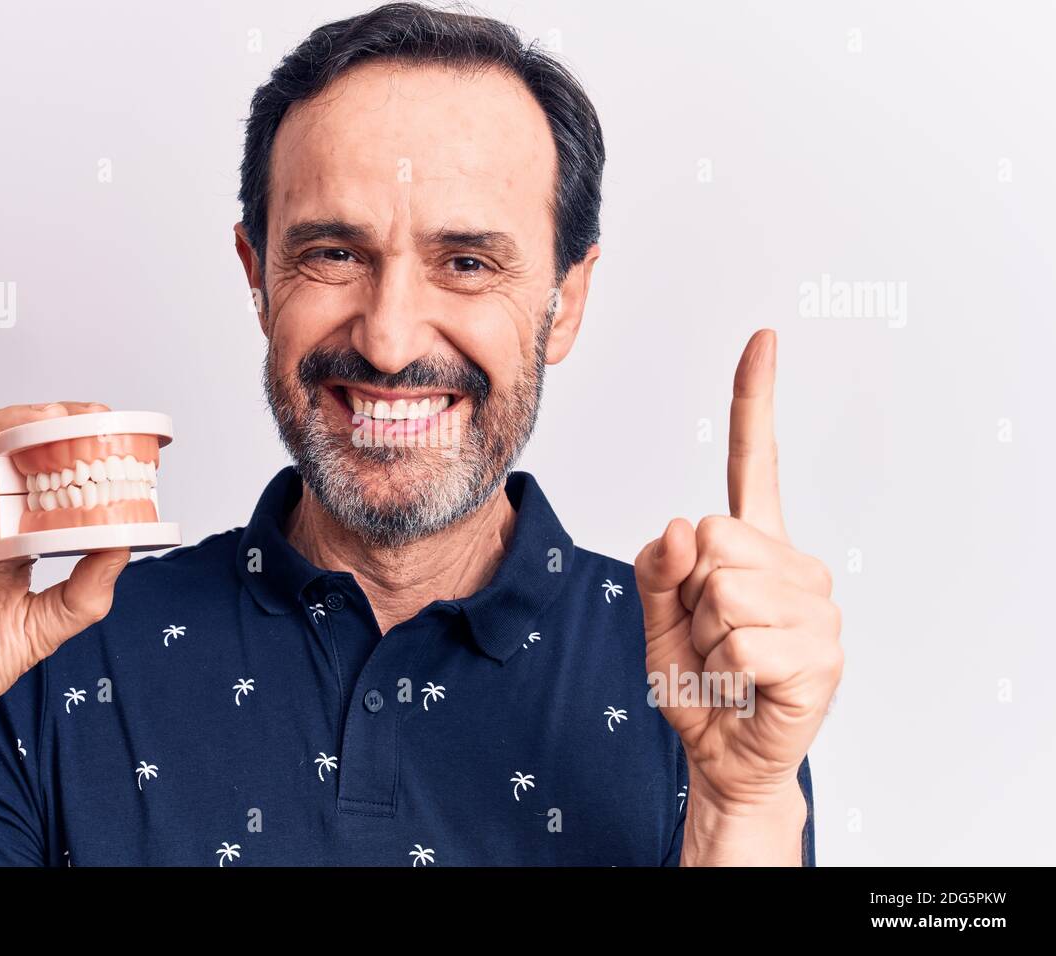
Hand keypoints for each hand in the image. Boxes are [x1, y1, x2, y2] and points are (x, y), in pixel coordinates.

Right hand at [0, 402, 130, 732]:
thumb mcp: (44, 625)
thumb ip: (86, 589)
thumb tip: (124, 544)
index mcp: (8, 535)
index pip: (40, 476)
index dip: (69, 451)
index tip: (108, 433)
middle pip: (3, 450)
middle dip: (42, 426)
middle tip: (82, 417)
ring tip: (38, 419)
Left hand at [634, 331, 842, 843]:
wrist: (720, 751)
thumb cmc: (695, 678)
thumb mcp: (655, 615)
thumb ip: (657, 567)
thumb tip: (682, 526)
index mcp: (752, 544)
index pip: (752, 461)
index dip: (754, 401)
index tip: (762, 340)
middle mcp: (793, 563)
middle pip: (712, 537)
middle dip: (689, 593)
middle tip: (707, 634)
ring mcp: (815, 606)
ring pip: (724, 592)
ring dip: (706, 638)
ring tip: (727, 662)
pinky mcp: (822, 653)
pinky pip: (743, 640)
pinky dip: (725, 669)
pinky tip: (745, 684)